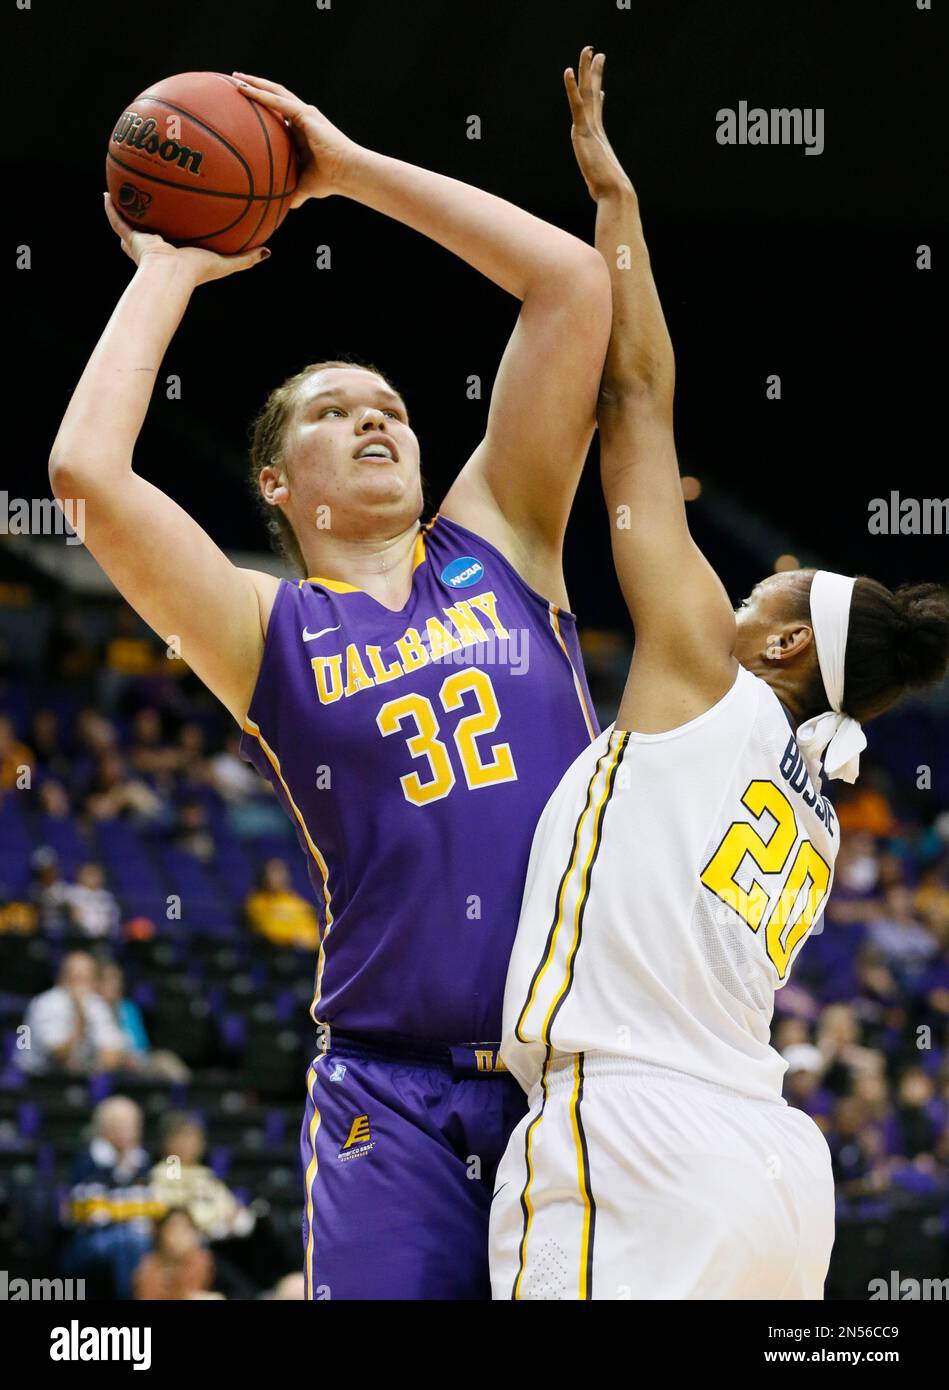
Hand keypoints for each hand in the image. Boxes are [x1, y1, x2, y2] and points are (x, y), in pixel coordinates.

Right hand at [103, 194, 269, 284]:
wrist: (170, 275)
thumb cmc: (196, 273)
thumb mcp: (225, 262)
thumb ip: (245, 257)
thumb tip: (268, 251)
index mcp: (176, 255)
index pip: (174, 242)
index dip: (176, 232)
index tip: (179, 221)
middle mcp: (156, 248)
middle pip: (151, 232)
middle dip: (149, 222)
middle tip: (150, 207)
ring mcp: (141, 242)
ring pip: (132, 225)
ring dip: (129, 210)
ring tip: (125, 193)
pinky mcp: (130, 238)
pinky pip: (118, 220)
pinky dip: (111, 208)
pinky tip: (107, 193)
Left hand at [231, 72, 360, 203]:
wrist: (347, 173)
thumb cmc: (330, 180)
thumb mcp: (304, 186)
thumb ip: (291, 191)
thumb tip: (279, 207)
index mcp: (302, 130)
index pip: (279, 112)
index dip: (263, 104)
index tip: (245, 101)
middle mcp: (303, 117)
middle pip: (275, 95)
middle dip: (256, 85)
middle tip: (236, 79)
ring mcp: (305, 113)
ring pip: (275, 91)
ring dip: (255, 83)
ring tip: (236, 78)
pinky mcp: (306, 114)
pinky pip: (278, 101)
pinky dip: (261, 94)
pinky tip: (244, 89)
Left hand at [564, 48, 631, 202]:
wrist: (614, 192)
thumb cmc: (609, 192)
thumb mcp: (599, 180)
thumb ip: (598, 178)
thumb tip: (600, 187)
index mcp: (597, 138)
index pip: (596, 112)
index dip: (597, 95)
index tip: (599, 85)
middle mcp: (595, 128)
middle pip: (593, 94)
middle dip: (595, 73)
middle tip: (597, 54)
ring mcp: (589, 128)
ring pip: (587, 92)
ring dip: (588, 70)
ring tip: (589, 50)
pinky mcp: (583, 131)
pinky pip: (577, 104)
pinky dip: (572, 87)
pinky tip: (569, 71)